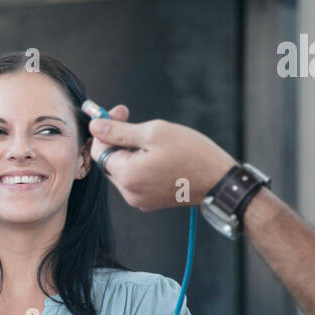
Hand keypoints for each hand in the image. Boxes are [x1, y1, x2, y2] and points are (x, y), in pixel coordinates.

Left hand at [87, 105, 235, 211]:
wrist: (219, 180)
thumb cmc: (193, 154)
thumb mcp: (154, 133)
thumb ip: (120, 131)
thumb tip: (95, 127)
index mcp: (127, 175)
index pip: (98, 151)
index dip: (105, 129)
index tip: (119, 112)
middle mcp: (129, 192)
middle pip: (109, 161)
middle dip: (117, 139)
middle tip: (131, 118)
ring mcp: (139, 200)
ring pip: (122, 170)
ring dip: (129, 152)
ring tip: (151, 140)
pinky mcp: (150, 202)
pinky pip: (135, 180)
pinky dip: (139, 165)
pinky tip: (157, 155)